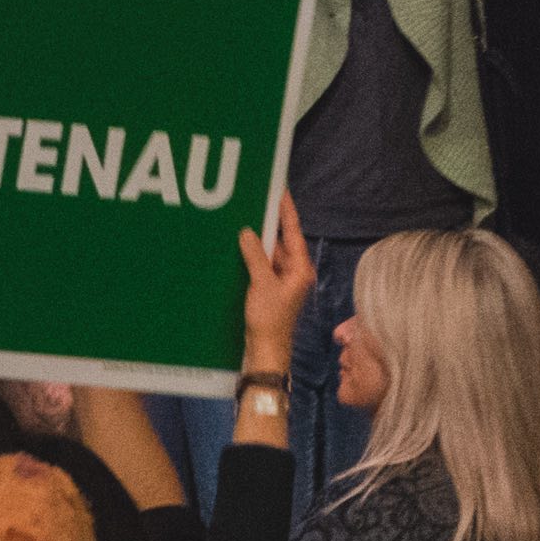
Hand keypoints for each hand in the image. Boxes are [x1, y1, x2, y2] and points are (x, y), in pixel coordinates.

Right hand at [236, 194, 315, 376]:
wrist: (267, 348)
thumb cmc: (270, 320)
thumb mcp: (261, 284)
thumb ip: (255, 256)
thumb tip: (248, 233)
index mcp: (300, 269)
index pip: (293, 233)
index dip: (287, 212)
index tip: (281, 192)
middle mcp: (295, 272)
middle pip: (282, 240)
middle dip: (270, 223)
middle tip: (259, 200)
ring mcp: (283, 280)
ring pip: (270, 252)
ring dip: (258, 240)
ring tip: (245, 220)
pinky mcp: (270, 287)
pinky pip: (262, 264)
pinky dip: (252, 255)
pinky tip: (239, 246)